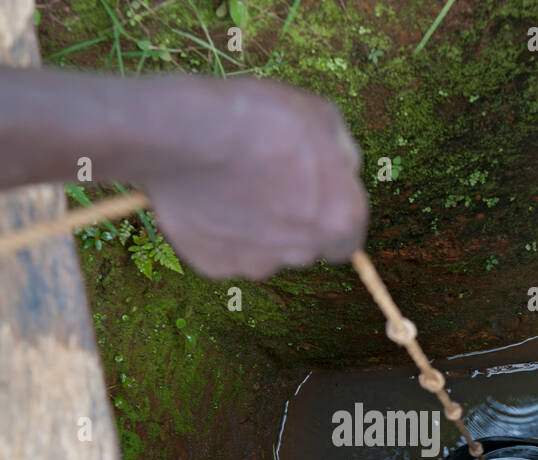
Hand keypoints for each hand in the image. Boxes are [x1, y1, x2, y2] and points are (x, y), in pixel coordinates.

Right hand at [141, 78, 368, 279]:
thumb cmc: (260, 121)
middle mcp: (303, 251)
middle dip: (293, 222)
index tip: (315, 197)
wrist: (189, 136)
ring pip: (265, 252)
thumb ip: (342, 152)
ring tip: (233, 187)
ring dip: (256, 229)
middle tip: (268, 184)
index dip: (331, 217)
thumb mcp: (322, 114)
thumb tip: (343, 167)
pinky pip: (225, 252)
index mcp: (341, 219)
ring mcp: (257, 263)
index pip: (348, 239)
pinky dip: (219, 233)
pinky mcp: (216, 265)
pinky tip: (208, 199)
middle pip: (305, 246)